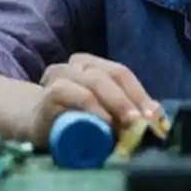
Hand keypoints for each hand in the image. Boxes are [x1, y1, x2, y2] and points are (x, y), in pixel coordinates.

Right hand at [25, 53, 161, 145]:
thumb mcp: (103, 112)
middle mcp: (77, 65)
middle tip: (143, 122)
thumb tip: (157, 119)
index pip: (122, 73)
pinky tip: (101, 123)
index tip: (154, 116)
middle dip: (131, 99)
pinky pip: (72, 94)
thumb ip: (125, 111)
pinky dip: (91, 107)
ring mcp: (60, 76)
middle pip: (111, 74)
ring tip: (128, 125)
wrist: (33, 124)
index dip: (140, 93)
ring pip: (94, 81)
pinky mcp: (48, 93)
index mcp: (93, 64)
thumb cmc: (73, 117)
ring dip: (115, 103)